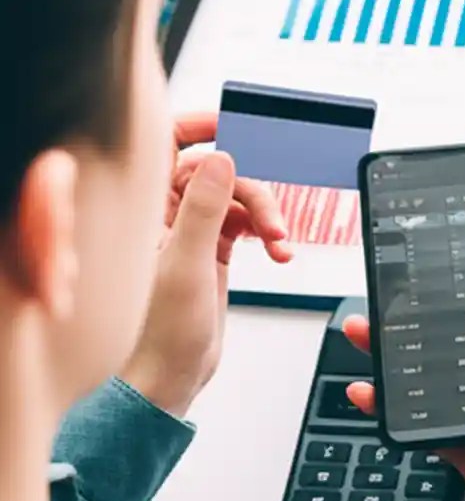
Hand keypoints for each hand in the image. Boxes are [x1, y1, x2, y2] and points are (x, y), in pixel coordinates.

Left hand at [121, 114, 292, 416]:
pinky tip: (278, 253)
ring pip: (239, 201)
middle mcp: (167, 216)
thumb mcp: (185, 263)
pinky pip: (247, 226)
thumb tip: (222, 160)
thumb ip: (202, 207)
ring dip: (267, 217)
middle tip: (272, 221)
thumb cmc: (159, 333)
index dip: (200, 129)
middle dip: (255, 192)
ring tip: (280, 245)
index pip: (169, 148)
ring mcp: (192, 233)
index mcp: (148, 209)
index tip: (234, 125)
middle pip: (220, 174)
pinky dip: (268, 235)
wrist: (170, 375)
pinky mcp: (213, 252)